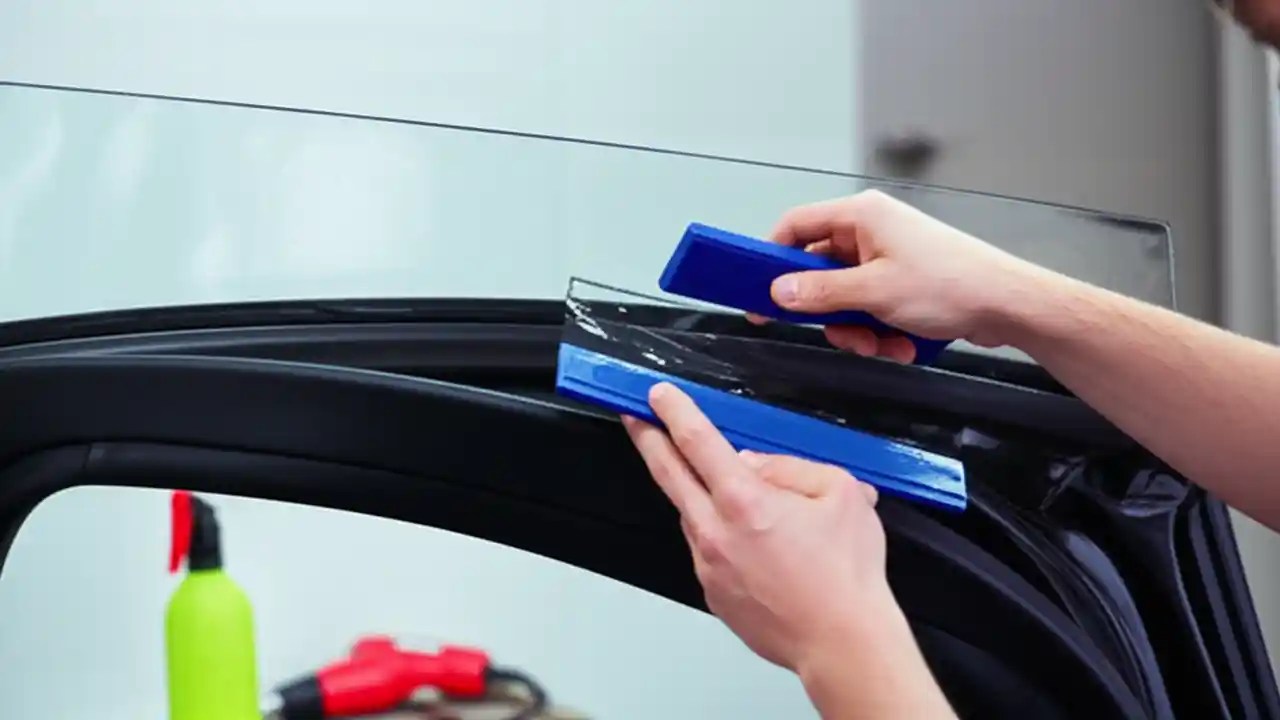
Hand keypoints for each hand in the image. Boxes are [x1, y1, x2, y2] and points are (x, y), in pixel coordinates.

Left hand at [622, 382, 896, 671]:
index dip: (674, 412)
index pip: (697, 441)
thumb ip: (789, 468)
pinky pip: (709, 551)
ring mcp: (709, 566)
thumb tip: (754, 465)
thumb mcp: (839, 492)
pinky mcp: (713, 593)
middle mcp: (715, 532)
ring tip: (745, 503)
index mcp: (744, 501)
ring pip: (695, 516)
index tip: (658, 396)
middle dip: (648, 440)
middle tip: (635, 420)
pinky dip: (723, 538)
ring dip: (704, 498)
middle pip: (669, 475)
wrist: (843, 644)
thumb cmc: (846, 576)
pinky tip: (758, 547)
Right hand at [766, 189, 1038, 361]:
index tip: (759, 291)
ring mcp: (889, 257)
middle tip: (836, 334)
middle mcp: (872, 231)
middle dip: (828, 311)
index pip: (796, 225)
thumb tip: (779, 292)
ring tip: (881, 344)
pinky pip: (871, 308)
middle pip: (819, 270)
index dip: (771, 257)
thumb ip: (820, 293)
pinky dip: (880, 331)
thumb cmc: (949, 285)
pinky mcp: (903, 281)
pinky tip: (902, 344)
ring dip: (857, 329)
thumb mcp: (874, 292)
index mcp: (861, 217)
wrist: (1008, 304)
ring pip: (845, 297)